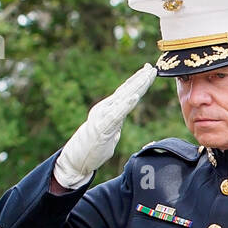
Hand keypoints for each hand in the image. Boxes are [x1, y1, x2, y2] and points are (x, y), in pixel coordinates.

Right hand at [54, 64, 156, 189]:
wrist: (76, 159)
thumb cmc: (93, 148)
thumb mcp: (110, 132)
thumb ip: (116, 122)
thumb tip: (121, 119)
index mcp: (109, 109)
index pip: (125, 92)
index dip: (138, 81)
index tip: (149, 70)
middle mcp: (106, 108)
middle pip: (126, 91)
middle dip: (140, 79)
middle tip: (152, 67)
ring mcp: (103, 116)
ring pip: (123, 98)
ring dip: (136, 86)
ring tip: (146, 76)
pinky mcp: (103, 126)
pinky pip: (117, 114)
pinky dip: (126, 105)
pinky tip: (135, 96)